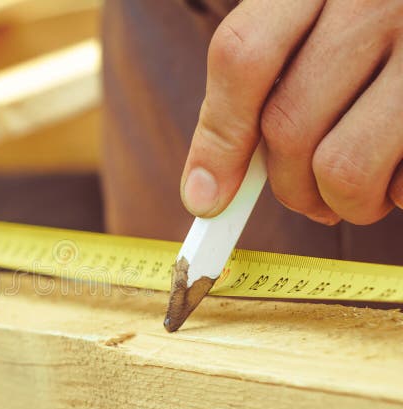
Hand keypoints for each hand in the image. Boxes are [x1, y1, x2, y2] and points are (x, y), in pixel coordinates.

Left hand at [181, 0, 402, 224]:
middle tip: (309, 197)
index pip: (243, 55)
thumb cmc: (383, 26)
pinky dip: (399, 195)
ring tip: (360, 191)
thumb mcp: (325, 23)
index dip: (218, 138)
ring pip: (342, 166)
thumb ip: (268, 83)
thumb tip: (207, 189)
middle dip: (290, 186)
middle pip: (288, 125)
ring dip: (344, 202)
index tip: (207, 199)